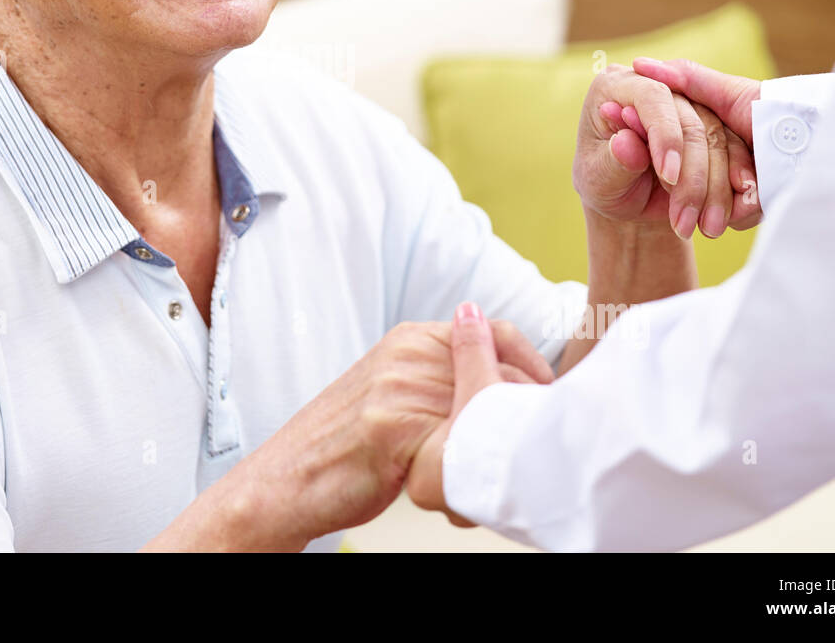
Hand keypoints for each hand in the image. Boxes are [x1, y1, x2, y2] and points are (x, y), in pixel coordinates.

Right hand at [240, 317, 551, 546]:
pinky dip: (462, 488)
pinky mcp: (393, 430)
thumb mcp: (396, 389)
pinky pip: (458, 455)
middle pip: (501, 376)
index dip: (534, 371)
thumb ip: (443, 372)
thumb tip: (511, 378)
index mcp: (412, 339)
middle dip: (518, 422)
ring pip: (486, 419)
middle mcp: (409, 355)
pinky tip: (446, 502)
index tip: (548, 404)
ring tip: (472, 488)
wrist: (286, 479)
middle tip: (518, 458)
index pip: (498, 333)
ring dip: (490, 461)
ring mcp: (400, 390)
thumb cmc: (347, 445)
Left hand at [574, 64, 758, 237]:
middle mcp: (656, 86)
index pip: (652, 97)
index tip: (669, 177)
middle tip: (685, 218)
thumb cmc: (603, 186)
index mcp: (615, 87)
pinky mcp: (715, 126)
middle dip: (692, 175)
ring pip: (718, 139)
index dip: (665, 135)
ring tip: (704, 228)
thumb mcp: (598, 180)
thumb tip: (625, 143)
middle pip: (691, 121)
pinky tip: (725, 217)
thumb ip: (613, 161)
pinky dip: (732, 187)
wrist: (628, 202)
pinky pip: (736, 153)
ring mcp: (690, 104)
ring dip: (715, 189)